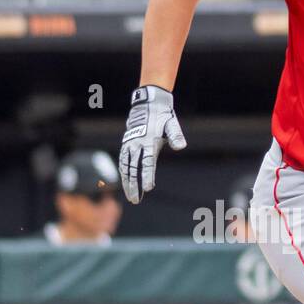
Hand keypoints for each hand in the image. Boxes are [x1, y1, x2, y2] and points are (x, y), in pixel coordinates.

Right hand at [120, 85, 185, 202]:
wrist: (148, 103)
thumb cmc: (163, 116)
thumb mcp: (171, 124)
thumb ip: (175, 136)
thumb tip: (181, 146)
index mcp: (149, 142)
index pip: (147, 163)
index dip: (147, 176)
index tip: (148, 188)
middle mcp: (137, 144)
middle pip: (133, 169)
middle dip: (134, 185)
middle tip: (136, 200)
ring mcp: (130, 144)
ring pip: (126, 167)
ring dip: (127, 182)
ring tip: (131, 196)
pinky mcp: (126, 144)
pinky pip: (123, 161)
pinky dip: (123, 173)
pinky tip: (125, 182)